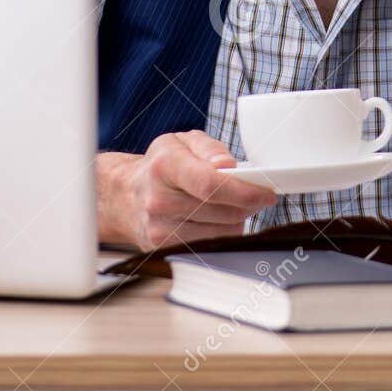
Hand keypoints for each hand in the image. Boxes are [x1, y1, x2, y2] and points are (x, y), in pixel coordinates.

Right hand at [97, 130, 277, 250]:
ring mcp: (159, 228)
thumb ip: (210, 149)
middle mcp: (159, 200)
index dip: (244, 191)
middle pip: (221, 211)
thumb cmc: (160, 165)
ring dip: (237, 219)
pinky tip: (218, 219)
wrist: (125, 195)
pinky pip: (209, 245)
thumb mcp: (182, 142)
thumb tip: (229, 166)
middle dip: (248, 204)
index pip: (210, 184)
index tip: (266, 193)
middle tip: (257, 195)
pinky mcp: (163, 248)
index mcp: (165, 166)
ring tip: (233, 204)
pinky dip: (222, 233)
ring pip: (220, 232)